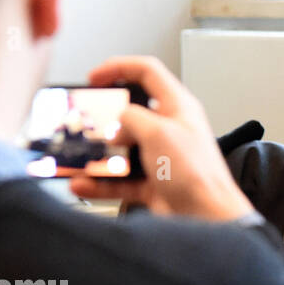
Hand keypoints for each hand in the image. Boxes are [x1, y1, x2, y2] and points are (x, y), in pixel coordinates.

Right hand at [67, 56, 254, 221]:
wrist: (207, 216)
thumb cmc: (196, 172)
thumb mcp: (159, 132)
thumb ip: (132, 118)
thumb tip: (118, 121)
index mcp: (178, 107)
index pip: (148, 72)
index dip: (119, 67)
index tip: (93, 77)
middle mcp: (170, 129)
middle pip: (131, 112)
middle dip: (104, 116)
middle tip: (82, 120)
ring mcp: (161, 156)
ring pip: (122, 148)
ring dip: (98, 154)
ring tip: (76, 155)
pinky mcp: (153, 182)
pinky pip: (120, 178)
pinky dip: (100, 181)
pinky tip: (82, 182)